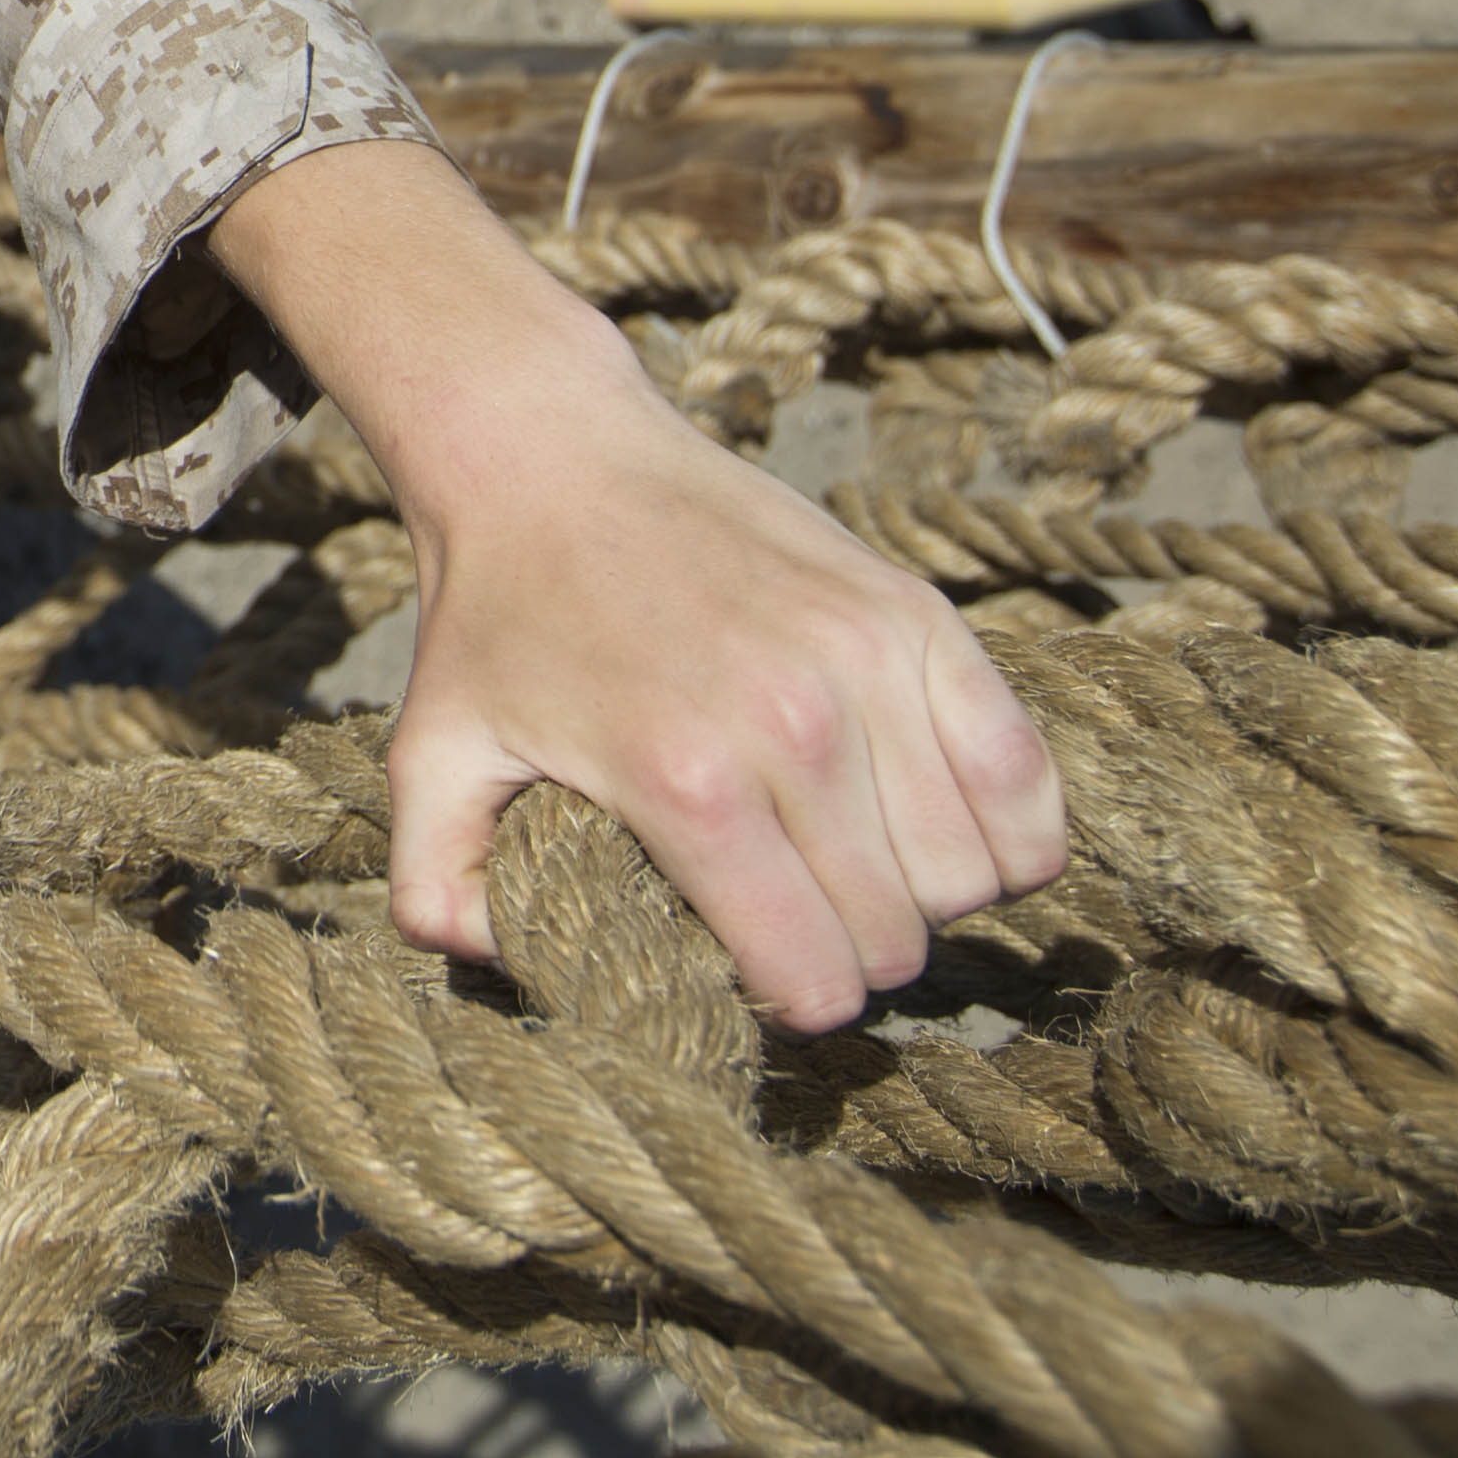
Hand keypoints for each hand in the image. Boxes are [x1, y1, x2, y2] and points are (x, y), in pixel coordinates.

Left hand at [386, 418, 1061, 1025]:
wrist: (550, 456)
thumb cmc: (496, 620)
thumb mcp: (430, 759)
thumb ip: (439, 892)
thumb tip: (504, 970)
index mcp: (685, 785)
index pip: (814, 980)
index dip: (788, 1001)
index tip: (754, 970)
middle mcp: (794, 727)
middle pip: (897, 938)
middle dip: (851, 954)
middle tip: (797, 913)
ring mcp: (869, 663)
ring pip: (974, 872)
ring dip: (923, 892)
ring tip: (854, 861)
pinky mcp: (917, 615)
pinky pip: (1027, 776)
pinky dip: (1007, 825)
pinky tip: (936, 819)